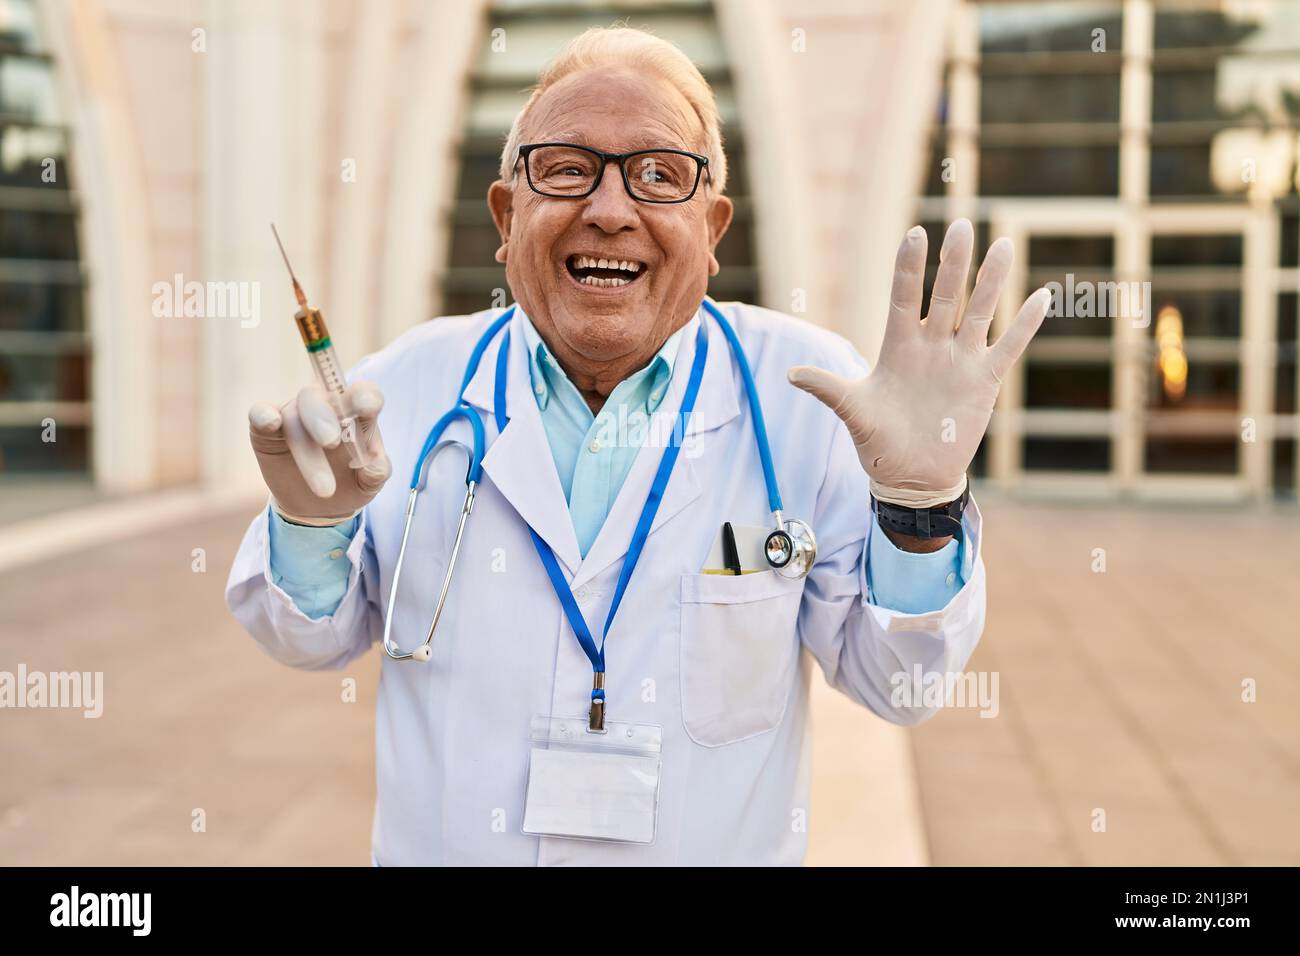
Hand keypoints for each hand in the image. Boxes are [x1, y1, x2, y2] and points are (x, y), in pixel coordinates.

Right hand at [248, 381, 390, 524]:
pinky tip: (271, 421)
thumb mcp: (368, 483)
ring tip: (325, 489)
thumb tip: (375, 466)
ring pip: (294, 417)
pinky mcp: (266, 430)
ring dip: (306, 451)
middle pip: (320, 399)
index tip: (369, 407)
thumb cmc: (350, 483)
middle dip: (324, 418)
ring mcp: (293, 415)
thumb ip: (376, 472)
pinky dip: (264, 415)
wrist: (319, 507)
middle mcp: (323, 407)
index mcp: (355, 413)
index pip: (361, 393)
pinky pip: (260, 413)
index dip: (365, 396)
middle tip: (331, 442)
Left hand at [788, 219, 1048, 506]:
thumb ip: (828, 389)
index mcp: (899, 346)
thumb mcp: (853, 412)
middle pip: (947, 295)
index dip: (910, 268)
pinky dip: (1024, 324)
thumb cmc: (878, 441)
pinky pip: (1008, 347)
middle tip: (963, 226)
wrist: (910, 476)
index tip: (915, 234)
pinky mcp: (984, 380)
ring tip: (1002, 246)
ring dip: (992, 281)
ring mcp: (960, 360)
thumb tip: (790, 374)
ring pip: (980, 311)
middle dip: (954, 263)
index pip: (905, 297)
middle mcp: (932, 345)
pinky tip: (1041, 296)